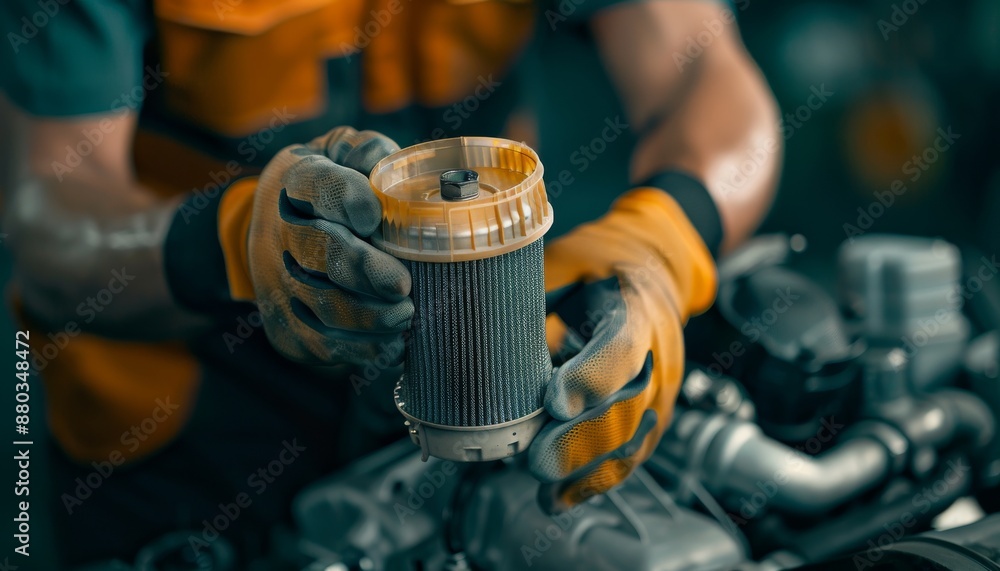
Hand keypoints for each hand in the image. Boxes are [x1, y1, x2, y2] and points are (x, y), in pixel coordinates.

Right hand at [228, 127, 413, 364]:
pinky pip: (319, 345)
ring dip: (366, 316)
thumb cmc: (330, 188)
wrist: (276, 236)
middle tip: (401, 285)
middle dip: (361, 270)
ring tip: (405, 316)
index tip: (373, 216)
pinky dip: (358, 350)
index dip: (344, 198)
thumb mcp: (341, 154)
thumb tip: (383, 161)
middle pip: (317, 252)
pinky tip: (390, 346)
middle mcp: (278, 231)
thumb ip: (366, 150)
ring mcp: (276, 282)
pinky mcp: (284, 326)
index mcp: (295, 180)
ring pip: (319, 305)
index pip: (316, 184)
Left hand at [528, 188, 716, 510]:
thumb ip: (533, 294)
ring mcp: (662, 386)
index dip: (590, 379)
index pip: (623, 348)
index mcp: (637, 306)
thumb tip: (473, 327)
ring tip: (547, 491)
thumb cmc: (602, 262)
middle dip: (581, 441)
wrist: (654, 265)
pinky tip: (563, 498)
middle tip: (537, 461)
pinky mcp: (654, 412)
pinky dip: (598, 481)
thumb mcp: (568, 260)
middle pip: (627, 406)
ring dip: (589, 471)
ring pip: (633, 439)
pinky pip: (633, 454)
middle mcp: (659, 350)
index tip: (552, 402)